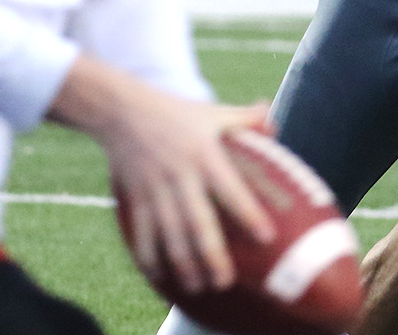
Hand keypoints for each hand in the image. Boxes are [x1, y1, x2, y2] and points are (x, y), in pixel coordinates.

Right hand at [52, 58, 275, 294]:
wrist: (122, 110)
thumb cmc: (176, 113)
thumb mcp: (213, 113)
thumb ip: (245, 120)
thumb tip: (275, 125)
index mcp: (204, 154)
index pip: (231, 189)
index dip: (248, 214)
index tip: (266, 237)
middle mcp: (180, 175)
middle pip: (197, 223)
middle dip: (211, 255)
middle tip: (225, 281)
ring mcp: (155, 189)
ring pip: (169, 235)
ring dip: (183, 264)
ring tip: (198, 286)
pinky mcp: (135, 197)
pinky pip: (142, 233)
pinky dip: (150, 257)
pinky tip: (161, 276)